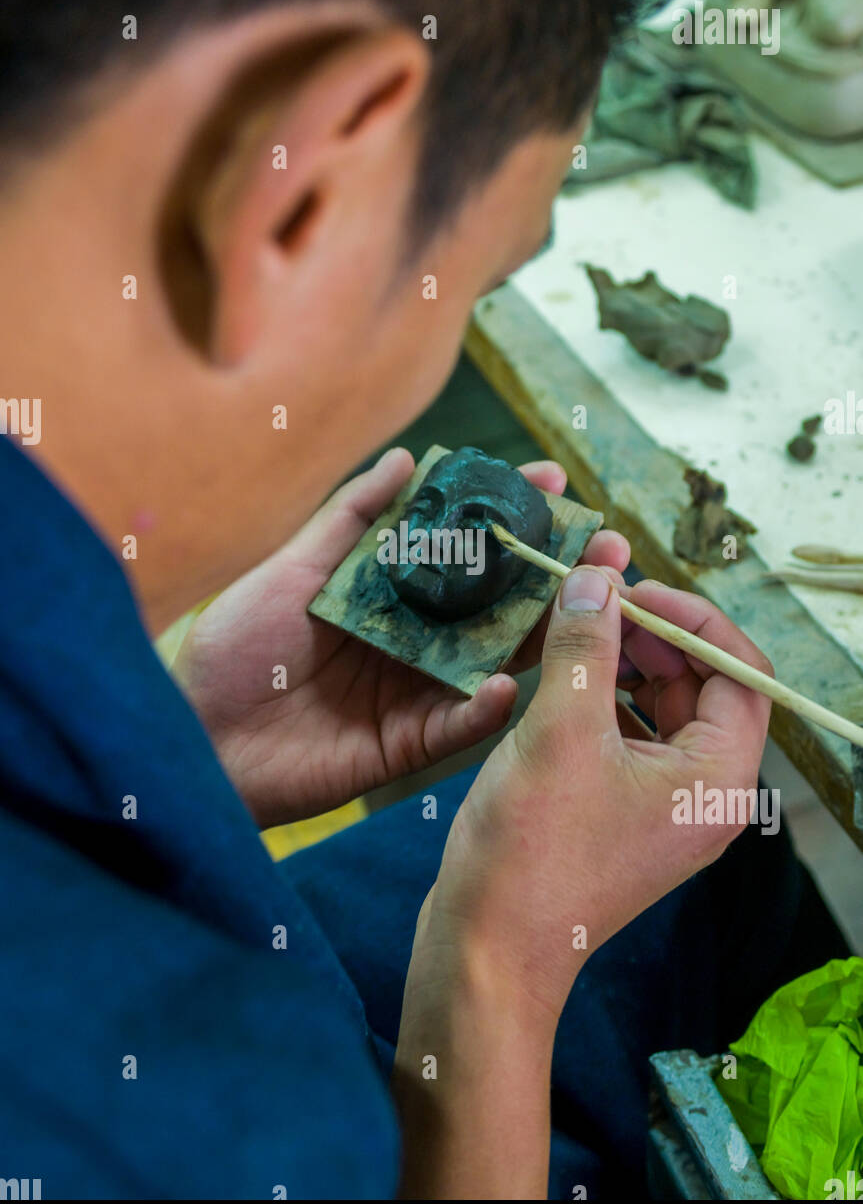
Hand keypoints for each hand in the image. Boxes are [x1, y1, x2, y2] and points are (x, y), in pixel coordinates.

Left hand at [174, 447, 630, 826]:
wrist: (194, 731)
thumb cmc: (233, 645)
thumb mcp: (294, 567)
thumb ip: (353, 518)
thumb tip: (408, 458)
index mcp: (394, 595)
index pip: (469, 551)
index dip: (512, 516)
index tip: (554, 480)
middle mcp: (417, 641)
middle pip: (501, 606)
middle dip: (556, 574)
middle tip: (606, 545)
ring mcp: (416, 693)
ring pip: (496, 662)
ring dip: (545, 637)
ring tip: (590, 604)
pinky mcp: (405, 746)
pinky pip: (456, 726)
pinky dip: (485, 708)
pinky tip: (511, 683)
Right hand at [405, 570, 773, 1028]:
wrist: (486, 951)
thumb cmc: (532, 853)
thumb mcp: (559, 730)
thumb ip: (584, 645)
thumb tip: (597, 575)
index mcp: (717, 778)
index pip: (739, 671)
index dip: (691, 618)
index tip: (631, 587)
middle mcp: (703, 794)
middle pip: (701, 686)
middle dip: (653, 634)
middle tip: (596, 599)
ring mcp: (661, 808)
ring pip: (660, 709)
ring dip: (624, 663)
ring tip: (573, 628)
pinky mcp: (620, 816)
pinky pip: (627, 738)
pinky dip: (600, 700)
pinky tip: (558, 678)